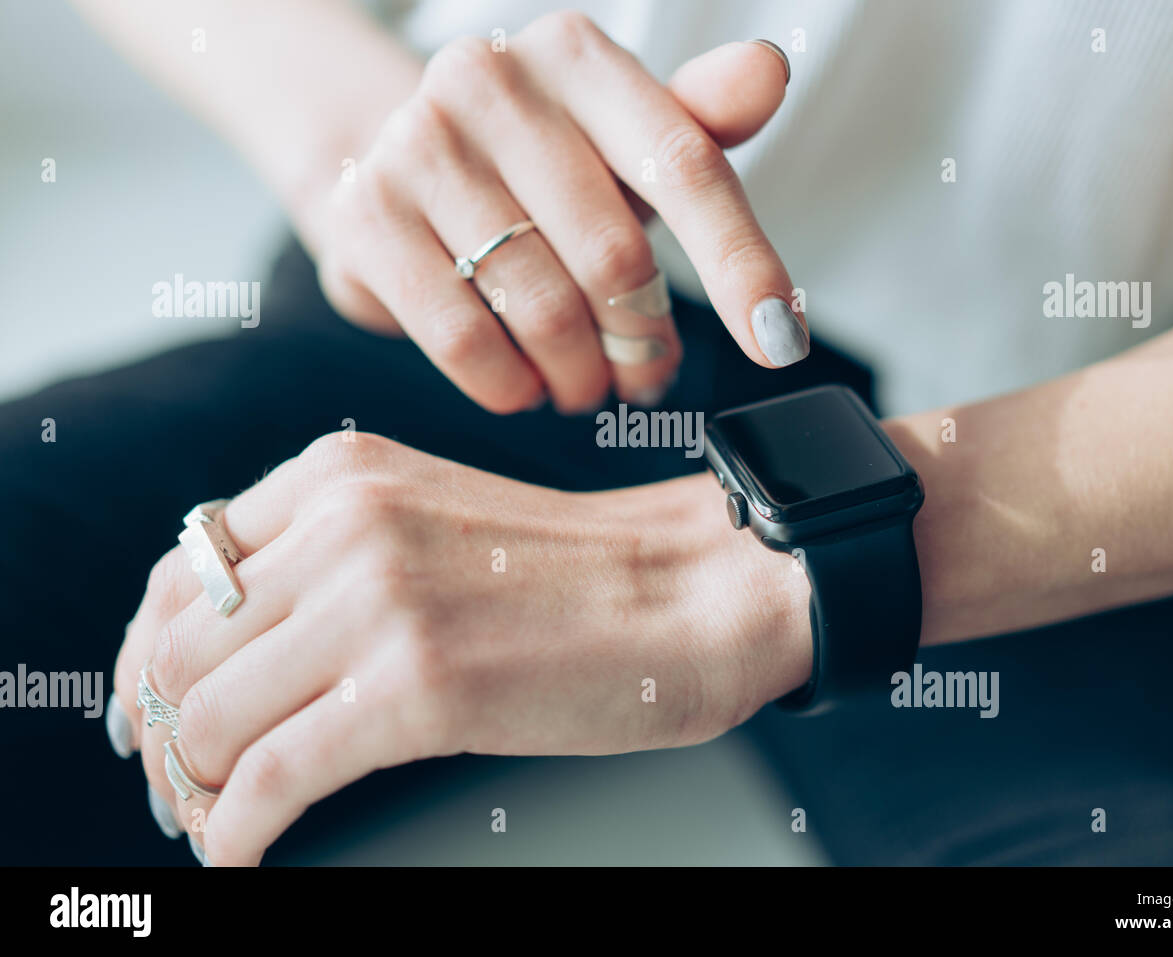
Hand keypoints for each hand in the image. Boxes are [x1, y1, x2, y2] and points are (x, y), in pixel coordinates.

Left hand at [110, 432, 811, 864]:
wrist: (699, 590)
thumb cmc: (580, 573)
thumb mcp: (429, 523)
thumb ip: (328, 563)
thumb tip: (229, 655)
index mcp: (340, 473)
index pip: (183, 572)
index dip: (150, 657)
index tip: (155, 713)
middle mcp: (344, 523)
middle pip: (178, 650)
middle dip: (162, 737)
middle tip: (181, 788)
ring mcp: (378, 602)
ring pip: (210, 718)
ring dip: (194, 791)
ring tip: (218, 822)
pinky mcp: (416, 687)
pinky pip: (272, 777)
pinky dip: (235, 830)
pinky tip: (242, 853)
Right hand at [314, 12, 807, 414]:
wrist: (398, 166)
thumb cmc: (540, 165)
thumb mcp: (621, 142)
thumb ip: (698, 124)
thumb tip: (768, 73)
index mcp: (575, 54)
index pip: (684, 166)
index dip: (741, 263)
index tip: (779, 342)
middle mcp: (488, 81)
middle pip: (616, 256)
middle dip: (645, 343)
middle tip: (647, 376)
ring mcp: (417, 146)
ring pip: (545, 309)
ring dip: (583, 375)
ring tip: (587, 383)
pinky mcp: (365, 217)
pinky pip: (466, 339)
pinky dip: (511, 386)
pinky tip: (525, 386)